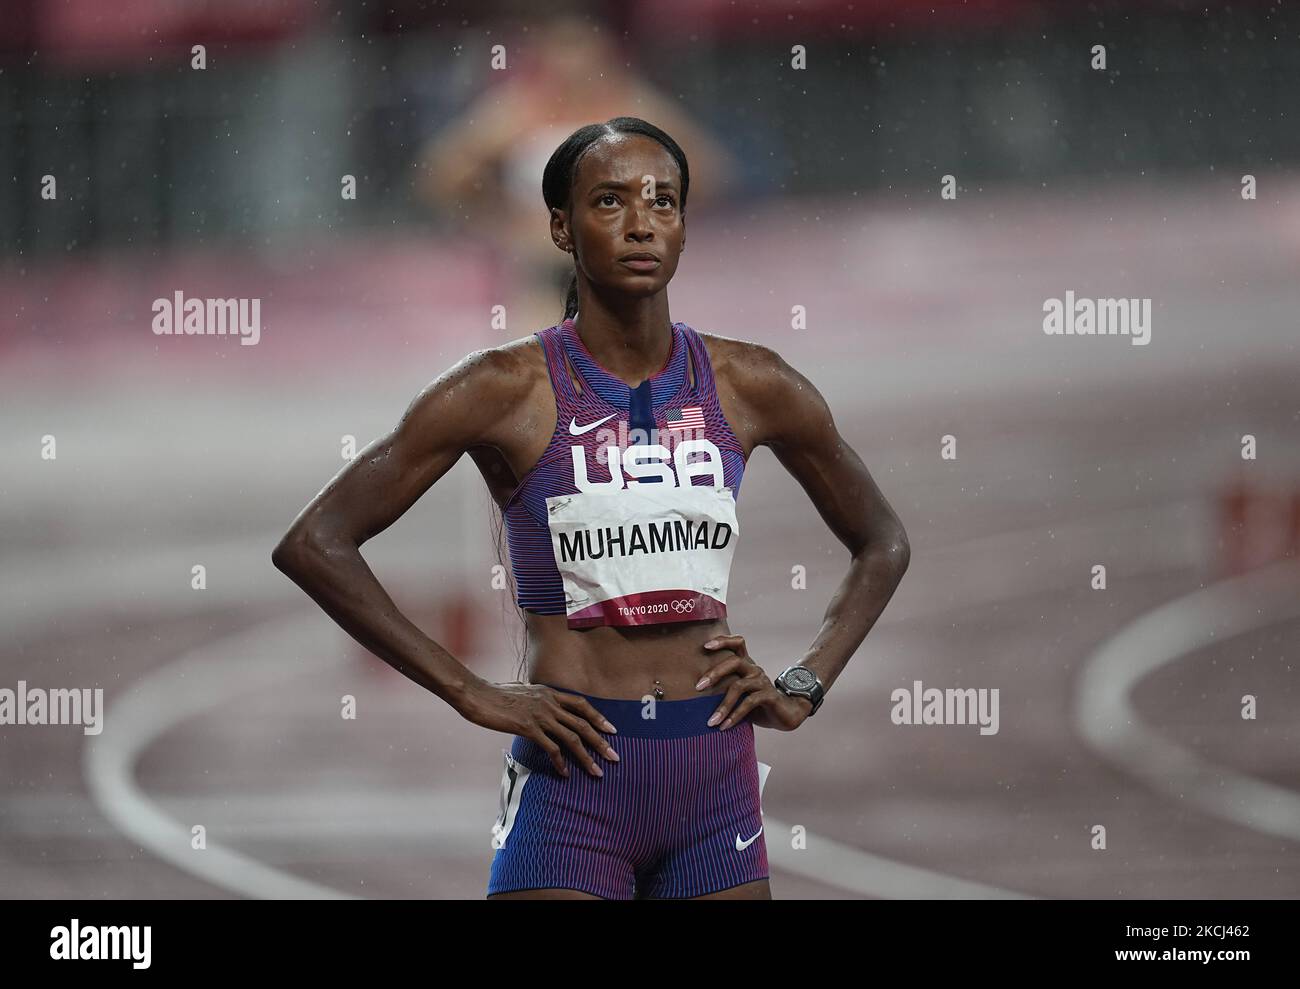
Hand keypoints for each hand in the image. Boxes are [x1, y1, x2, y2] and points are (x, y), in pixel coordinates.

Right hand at [458, 681, 619, 777]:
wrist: (476, 694)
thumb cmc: (495, 695)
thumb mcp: (522, 692)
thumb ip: (536, 700)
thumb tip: (542, 710)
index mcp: (549, 692)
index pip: (581, 704)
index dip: (599, 717)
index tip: (612, 730)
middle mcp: (549, 703)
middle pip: (582, 724)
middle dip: (601, 742)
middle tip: (615, 757)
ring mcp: (540, 715)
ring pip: (571, 738)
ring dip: (586, 757)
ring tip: (597, 772)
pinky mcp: (528, 727)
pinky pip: (550, 748)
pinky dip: (561, 762)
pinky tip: (565, 773)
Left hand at [696, 634, 811, 731]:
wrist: (785, 714)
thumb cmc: (756, 703)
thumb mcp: (739, 693)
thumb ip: (724, 688)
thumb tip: (694, 695)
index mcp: (747, 665)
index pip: (738, 643)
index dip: (723, 640)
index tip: (705, 646)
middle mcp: (754, 669)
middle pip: (734, 662)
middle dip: (715, 673)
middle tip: (698, 687)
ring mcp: (762, 681)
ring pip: (739, 686)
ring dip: (723, 705)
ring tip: (711, 721)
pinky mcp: (769, 696)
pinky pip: (749, 703)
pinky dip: (735, 716)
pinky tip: (725, 726)